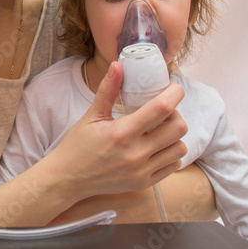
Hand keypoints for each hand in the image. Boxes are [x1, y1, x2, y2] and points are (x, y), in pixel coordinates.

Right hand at [45, 61, 187, 199]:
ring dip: (174, 136)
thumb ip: (107, 90)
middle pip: (178, 128)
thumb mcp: (91, 116)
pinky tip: (156, 147)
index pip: (162, 109)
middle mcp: (135, 153)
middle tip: (164, 111)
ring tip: (160, 130)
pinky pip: (173, 165)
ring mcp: (141, 171)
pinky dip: (170, 153)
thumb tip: (118, 65)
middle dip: (176, 114)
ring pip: (179, 148)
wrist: (68, 179)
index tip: (174, 89)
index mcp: (122, 132)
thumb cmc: (78, 146)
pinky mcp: (144, 183)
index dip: (174, 94)